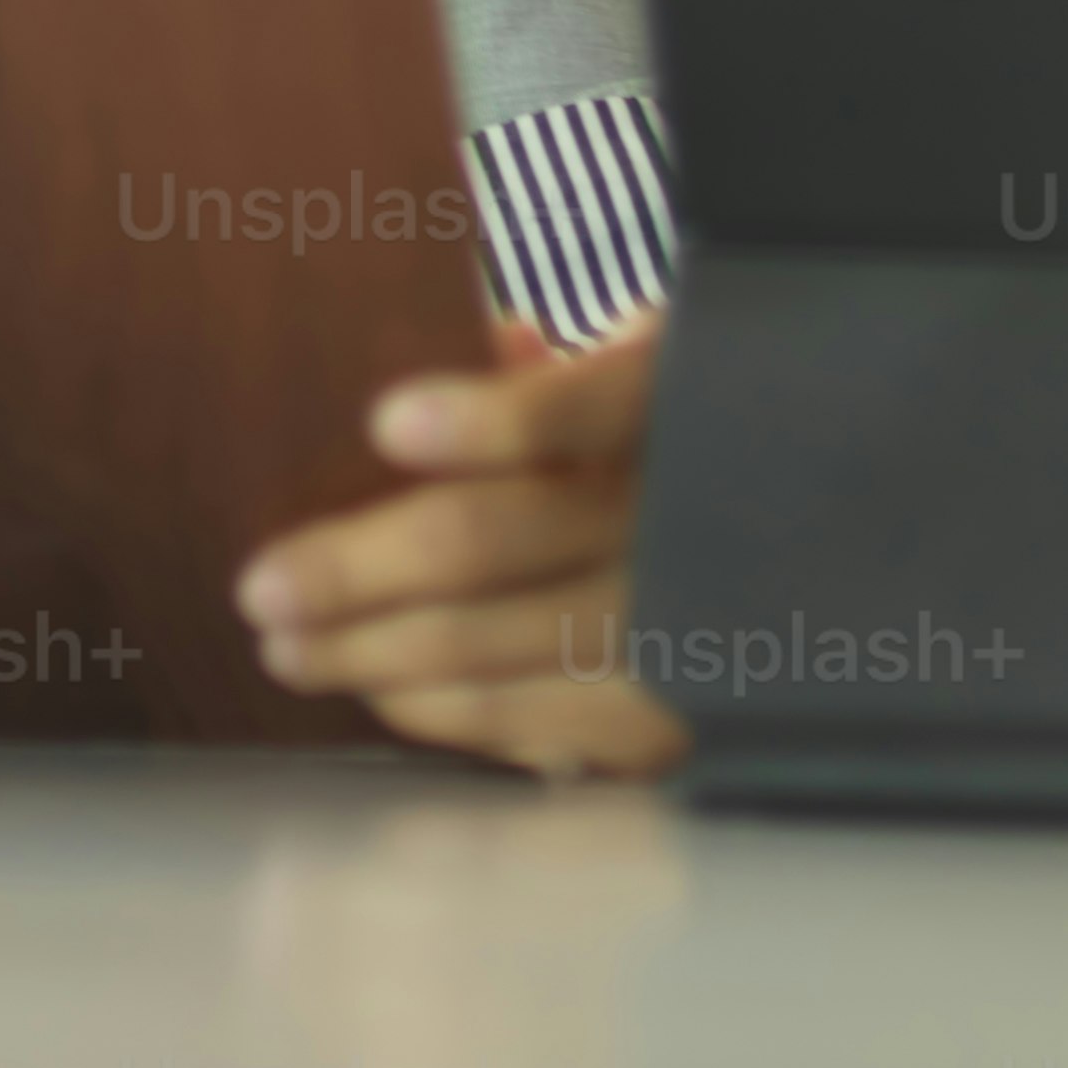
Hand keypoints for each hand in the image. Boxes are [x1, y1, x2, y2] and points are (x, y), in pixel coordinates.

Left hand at [238, 318, 683, 779]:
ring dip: (373, 654)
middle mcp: (683, 523)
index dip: (489, 422)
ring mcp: (678, 633)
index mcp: (671, 407)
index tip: (388, 421)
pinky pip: (533, 725)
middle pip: (493, 544)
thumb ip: (553, 372)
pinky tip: (379, 688)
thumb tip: (487, 343)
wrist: (805, 533)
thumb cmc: (676, 435)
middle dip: (361, 570)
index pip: (582, 408)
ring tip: (290, 646)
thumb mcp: (641, 370)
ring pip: (495, 651)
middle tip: (263, 587)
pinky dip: (442, 709)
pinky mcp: (673, 716)